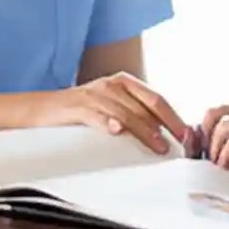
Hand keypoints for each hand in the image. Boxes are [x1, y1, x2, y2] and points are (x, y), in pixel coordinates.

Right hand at [39, 72, 189, 153]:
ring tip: (156, 145)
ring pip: (125, 113)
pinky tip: (117, 131)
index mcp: (124, 82)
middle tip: (175, 145)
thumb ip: (134, 114)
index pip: (155, 98)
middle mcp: (112, 84)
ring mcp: (95, 94)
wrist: (42, 109)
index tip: (185, 134)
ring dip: (143, 130)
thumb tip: (163, 135)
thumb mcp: (111, 107)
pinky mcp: (77, 106)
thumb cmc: (82, 111)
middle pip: (143, 106)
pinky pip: (96, 115)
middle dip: (162, 126)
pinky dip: (108, 123)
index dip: (172, 116)